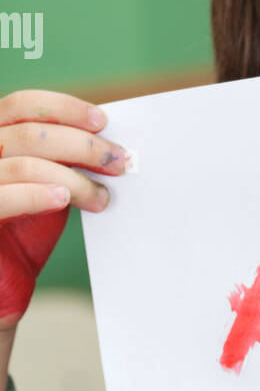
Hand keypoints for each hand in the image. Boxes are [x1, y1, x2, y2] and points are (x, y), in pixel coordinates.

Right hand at [0, 90, 127, 331]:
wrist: (1, 285)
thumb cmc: (22, 232)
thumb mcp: (47, 186)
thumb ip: (61, 160)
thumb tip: (105, 143)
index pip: (21, 105)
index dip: (64, 108)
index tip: (102, 122)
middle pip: (29, 133)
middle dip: (82, 145)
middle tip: (117, 161)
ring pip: (26, 164)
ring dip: (74, 178)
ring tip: (100, 195)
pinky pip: (2, 198)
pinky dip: (37, 195)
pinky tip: (63, 199)